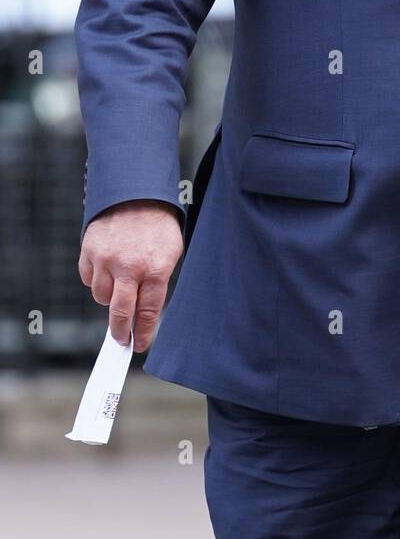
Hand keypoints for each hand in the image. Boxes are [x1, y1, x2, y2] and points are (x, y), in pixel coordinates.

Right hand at [78, 202, 184, 351]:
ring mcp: (106, 259)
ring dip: (110, 297)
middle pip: (120, 312)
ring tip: (121, 283)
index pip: (148, 311)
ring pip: (101, 297)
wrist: (136, 192)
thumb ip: (158, 281)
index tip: (139, 345)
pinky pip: (88, 279)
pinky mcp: (89, 251)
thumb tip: (144, 313)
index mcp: (155, 267)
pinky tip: (108, 269)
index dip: (143, 332)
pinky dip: (97, 280)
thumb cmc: (159, 225)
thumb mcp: (171, 252)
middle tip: (121, 339)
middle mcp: (129, 266)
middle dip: (120, 331)